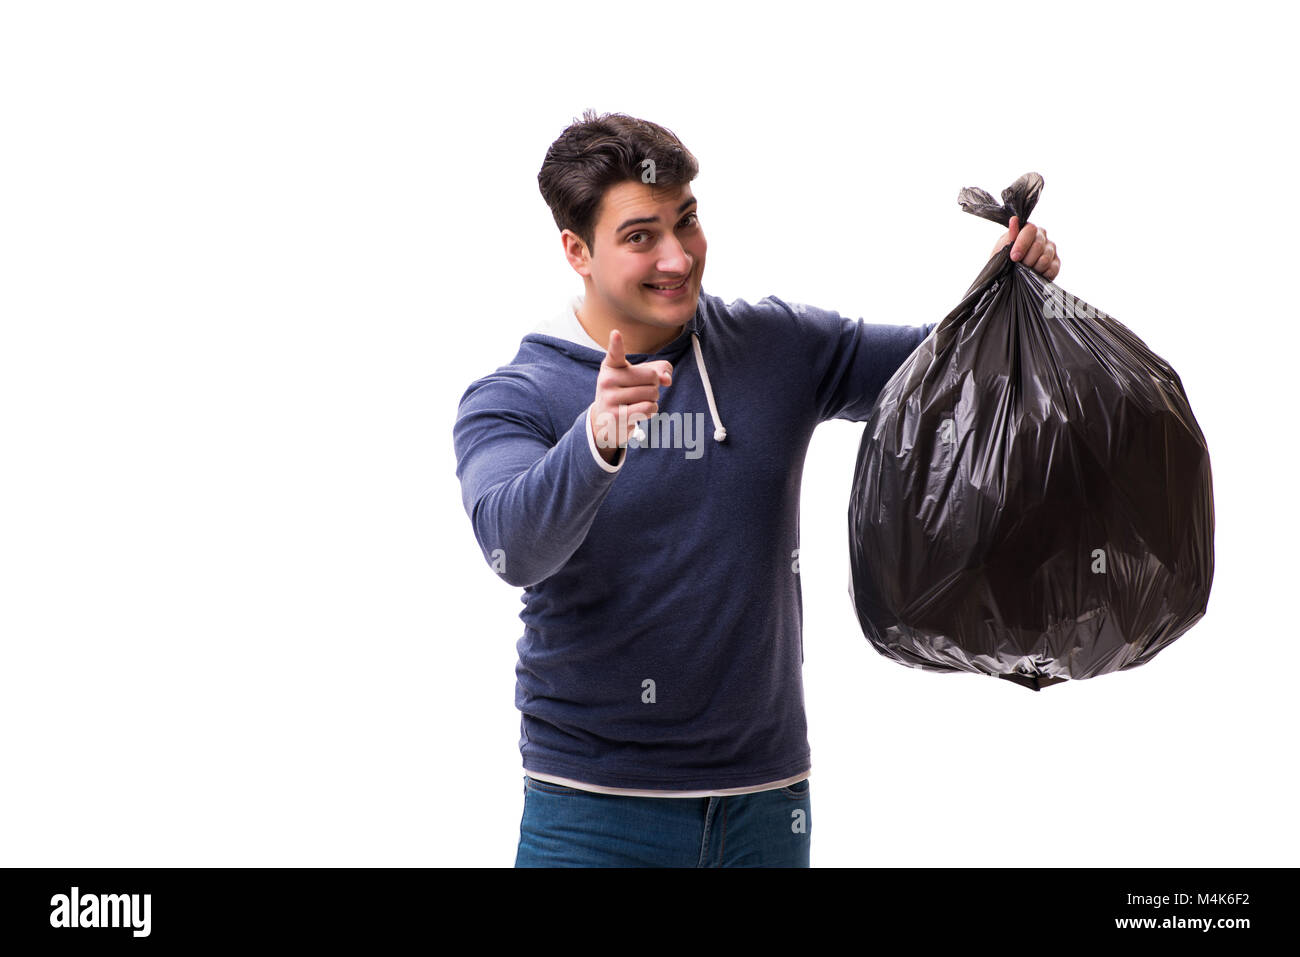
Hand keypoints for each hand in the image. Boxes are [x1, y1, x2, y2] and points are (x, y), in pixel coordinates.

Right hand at [590, 329, 672, 463]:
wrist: (606, 420)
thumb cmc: (628, 391)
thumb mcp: (641, 376)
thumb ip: (660, 369)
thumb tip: (666, 379)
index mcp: (611, 366)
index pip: (615, 353)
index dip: (616, 343)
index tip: (616, 333)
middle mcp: (607, 380)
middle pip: (651, 377)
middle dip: (654, 385)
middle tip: (641, 391)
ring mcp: (610, 398)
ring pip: (652, 393)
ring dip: (653, 399)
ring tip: (639, 402)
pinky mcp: (616, 415)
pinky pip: (648, 407)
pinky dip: (651, 410)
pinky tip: (640, 411)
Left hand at [991, 215, 1059, 280]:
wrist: (1007, 276)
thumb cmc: (1004, 259)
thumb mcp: (1002, 248)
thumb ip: (1010, 236)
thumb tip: (1014, 219)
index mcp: (1028, 230)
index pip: (1030, 230)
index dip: (1022, 244)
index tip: (1014, 257)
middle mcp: (1042, 236)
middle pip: (1038, 245)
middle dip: (1026, 259)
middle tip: (1018, 266)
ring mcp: (1050, 249)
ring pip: (1045, 258)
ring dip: (1033, 268)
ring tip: (1025, 271)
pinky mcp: (1056, 263)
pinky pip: (1052, 269)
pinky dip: (1041, 274)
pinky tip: (1035, 275)